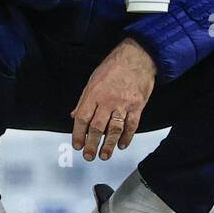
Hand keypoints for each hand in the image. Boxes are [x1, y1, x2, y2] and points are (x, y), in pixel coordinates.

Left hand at [72, 38, 156, 160]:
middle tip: (88, 156)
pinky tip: (122, 144)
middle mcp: (107, 100)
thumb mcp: (93, 79)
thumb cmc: (114, 66)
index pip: (82, 118)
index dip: (78, 134)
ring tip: (104, 155)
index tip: (77, 144)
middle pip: (97, 127)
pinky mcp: (137, 106)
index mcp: (94, 93)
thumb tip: (75, 115)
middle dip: (91, 144)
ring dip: (108, 145)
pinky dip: (126, 137)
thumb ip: (84, 99)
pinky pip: (131, 125)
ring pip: (114, 129)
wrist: (137, 56)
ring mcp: (123, 104)